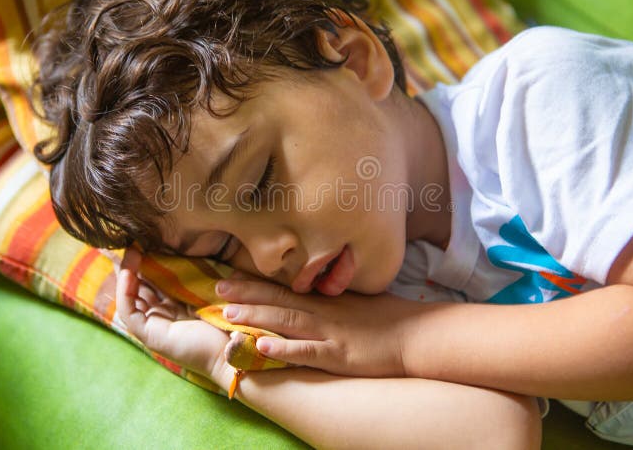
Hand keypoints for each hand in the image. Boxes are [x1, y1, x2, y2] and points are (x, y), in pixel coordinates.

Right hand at [116, 249, 233, 388]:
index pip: (154, 281)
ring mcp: (154, 327)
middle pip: (139, 286)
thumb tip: (194, 250)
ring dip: (126, 272)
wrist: (238, 348)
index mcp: (177, 307)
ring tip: (131, 251)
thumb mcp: (212, 289)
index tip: (150, 240)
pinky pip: (128, 310)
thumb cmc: (231, 318)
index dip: (149, 261)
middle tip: (135, 240)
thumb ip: (200, 275)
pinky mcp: (150, 335)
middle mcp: (163, 316)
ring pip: (130, 296)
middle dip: (135, 264)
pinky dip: (125, 290)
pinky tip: (130, 271)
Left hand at [215, 278, 422, 376]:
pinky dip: (283, 348)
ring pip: (285, 322)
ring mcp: (329, 333)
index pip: (284, 289)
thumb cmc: (389, 319)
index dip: (254, 284)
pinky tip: (261, 346)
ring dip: (255, 317)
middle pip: (278, 301)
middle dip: (245, 296)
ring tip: (227, 314)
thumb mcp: (356, 304)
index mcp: (325, 301)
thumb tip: (310, 298)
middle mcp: (323, 313)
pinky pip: (306, 351)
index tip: (227, 278)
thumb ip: (331, 302)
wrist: (416, 334)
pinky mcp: (337, 354)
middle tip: (215, 291)